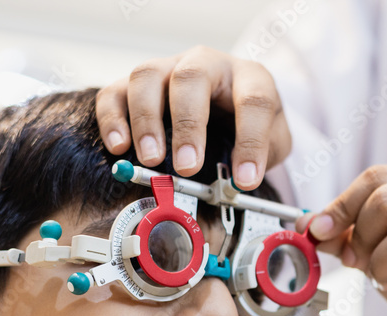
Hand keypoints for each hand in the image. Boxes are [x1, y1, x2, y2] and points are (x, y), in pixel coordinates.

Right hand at [96, 46, 291, 187]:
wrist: (228, 102)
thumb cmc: (250, 121)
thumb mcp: (273, 139)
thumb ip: (264, 156)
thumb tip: (239, 182)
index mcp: (249, 77)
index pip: (254, 101)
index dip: (251, 141)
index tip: (244, 179)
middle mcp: (207, 63)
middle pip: (191, 78)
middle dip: (188, 125)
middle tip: (187, 167)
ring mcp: (169, 67)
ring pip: (147, 76)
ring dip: (146, 120)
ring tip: (151, 159)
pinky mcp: (138, 83)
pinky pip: (115, 91)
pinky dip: (113, 118)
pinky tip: (119, 147)